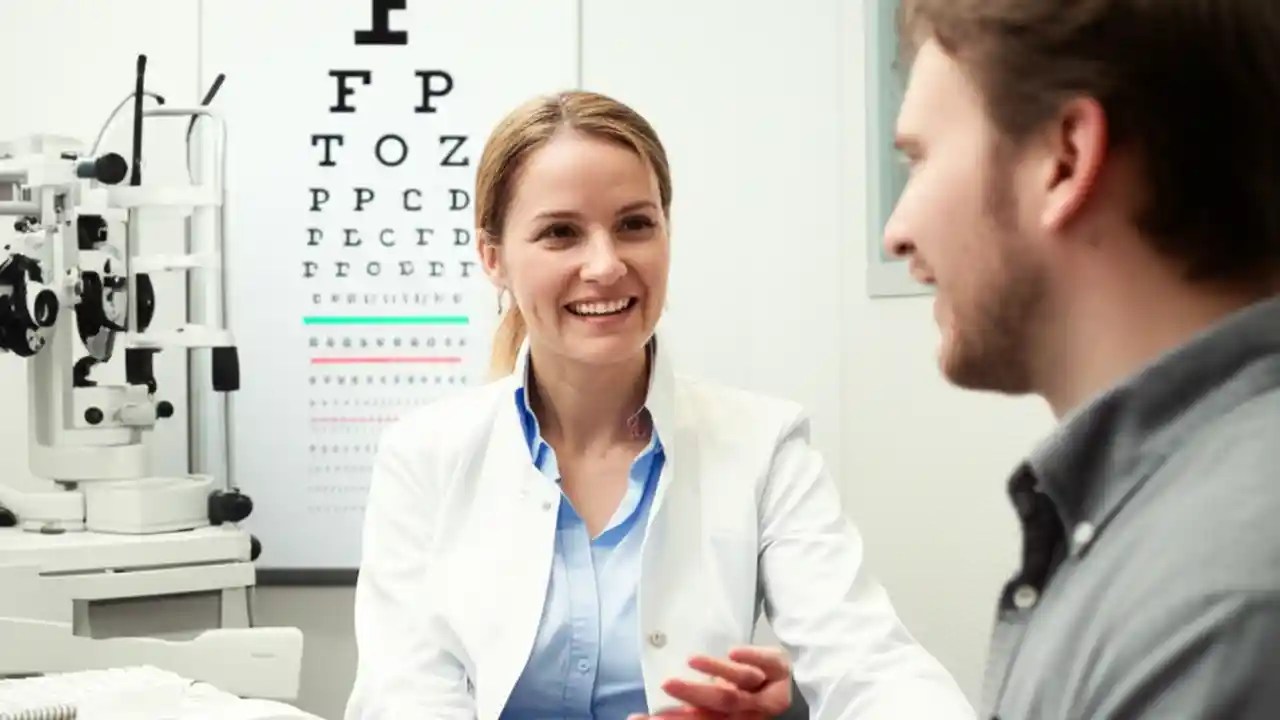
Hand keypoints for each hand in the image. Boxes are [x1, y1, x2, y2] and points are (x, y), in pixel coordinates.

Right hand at [628, 645, 793, 718]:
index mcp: (727, 719)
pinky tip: (733, 651)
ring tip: (692, 660)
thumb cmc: (741, 696)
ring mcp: (765, 690)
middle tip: (666, 683)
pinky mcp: (779, 669)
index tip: (640, 717)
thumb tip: (642, 713)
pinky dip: (752, 657)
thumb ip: (690, 706)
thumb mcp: (714, 706)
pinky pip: (768, 663)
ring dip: (718, 671)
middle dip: (692, 694)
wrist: (786, 685)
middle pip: (721, 704)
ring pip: (742, 683)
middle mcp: (747, 710)